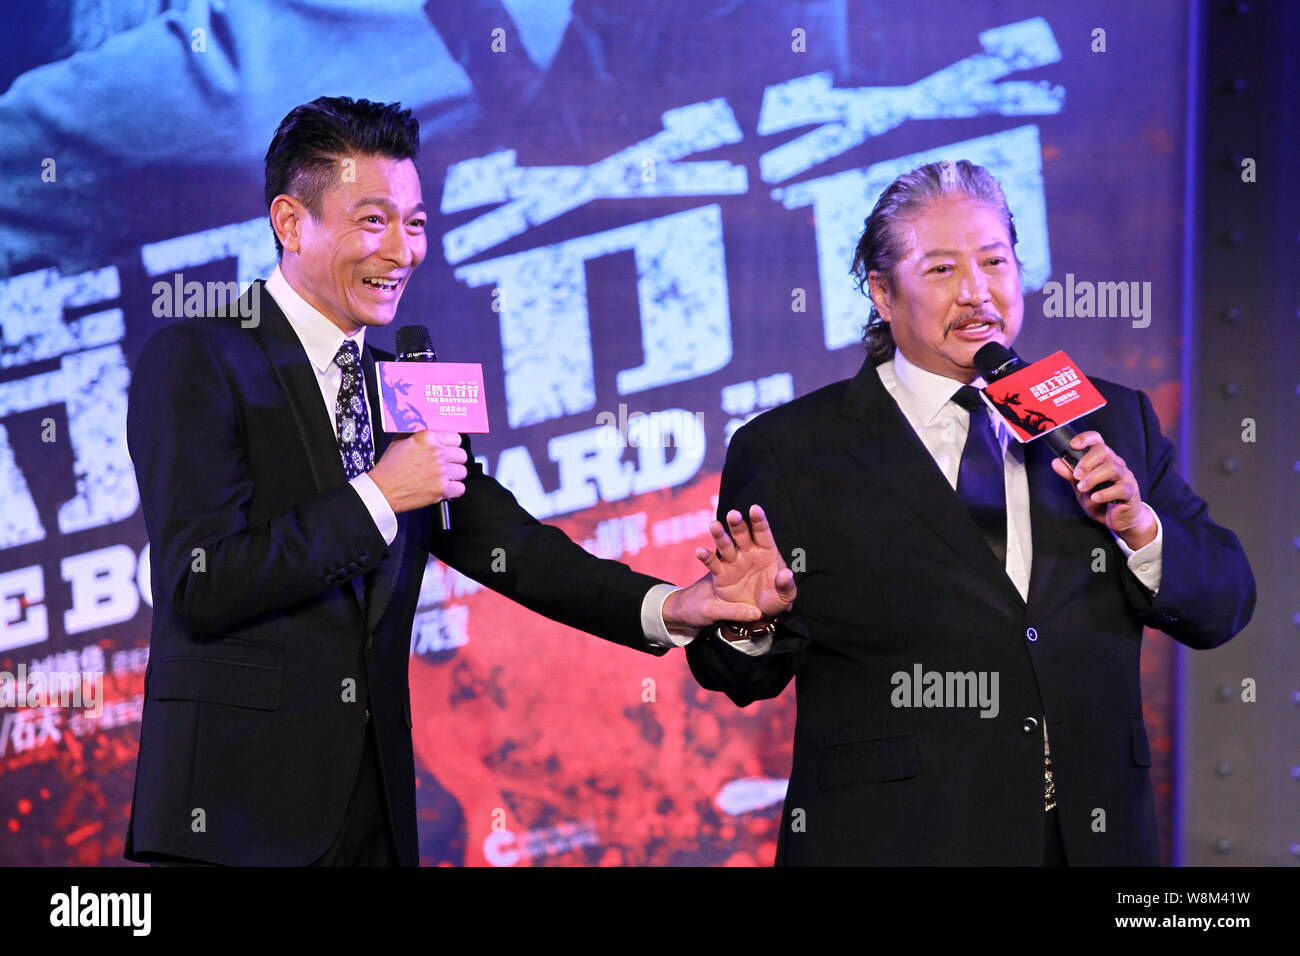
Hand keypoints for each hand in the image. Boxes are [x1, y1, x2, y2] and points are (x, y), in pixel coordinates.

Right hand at [368, 430, 467, 513]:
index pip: (456, 438)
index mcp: (428, 438)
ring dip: (454, 475)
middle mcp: (437, 453)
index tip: (449, 450)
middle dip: (455, 460)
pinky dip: (454, 490)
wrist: (382, 490)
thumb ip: (418, 435)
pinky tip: (445, 488)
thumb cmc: (389, 467)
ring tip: (443, 477)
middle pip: (462, 455)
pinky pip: (460, 488)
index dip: (452, 445)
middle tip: (446, 465)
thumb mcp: (400, 441)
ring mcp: (441, 472)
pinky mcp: (442, 489)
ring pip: (462, 471)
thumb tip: (431, 432)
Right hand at [661, 505, 797, 631]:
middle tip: (733, 514)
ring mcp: (733, 562)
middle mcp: (748, 552)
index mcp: (766, 552)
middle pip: (742, 534)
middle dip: (737, 524)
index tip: (755, 509)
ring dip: (720, 535)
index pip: (763, 533)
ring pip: (726, 545)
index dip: (759, 520)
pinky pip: (713, 564)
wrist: (756, 614)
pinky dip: (706, 557)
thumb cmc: (773, 599)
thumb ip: (786, 585)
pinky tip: (700, 551)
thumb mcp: (784, 596)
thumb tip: (786, 574)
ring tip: (714, 526)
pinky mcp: (721, 574)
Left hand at [1050, 431, 1155, 548]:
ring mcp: (1125, 477)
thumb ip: (1070, 475)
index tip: (1072, 445)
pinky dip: (1105, 493)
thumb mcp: (1081, 488)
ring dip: (1093, 477)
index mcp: (1104, 459)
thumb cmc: (1101, 501)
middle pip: (1103, 451)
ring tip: (1082, 488)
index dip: (1085, 438)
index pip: (1097, 440)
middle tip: (1076, 475)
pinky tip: (1095, 498)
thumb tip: (1055, 462)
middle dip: (1086, 462)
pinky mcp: (1130, 492)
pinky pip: (1120, 488)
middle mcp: (1116, 464)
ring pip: (1111, 468)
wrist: (1120, 520)